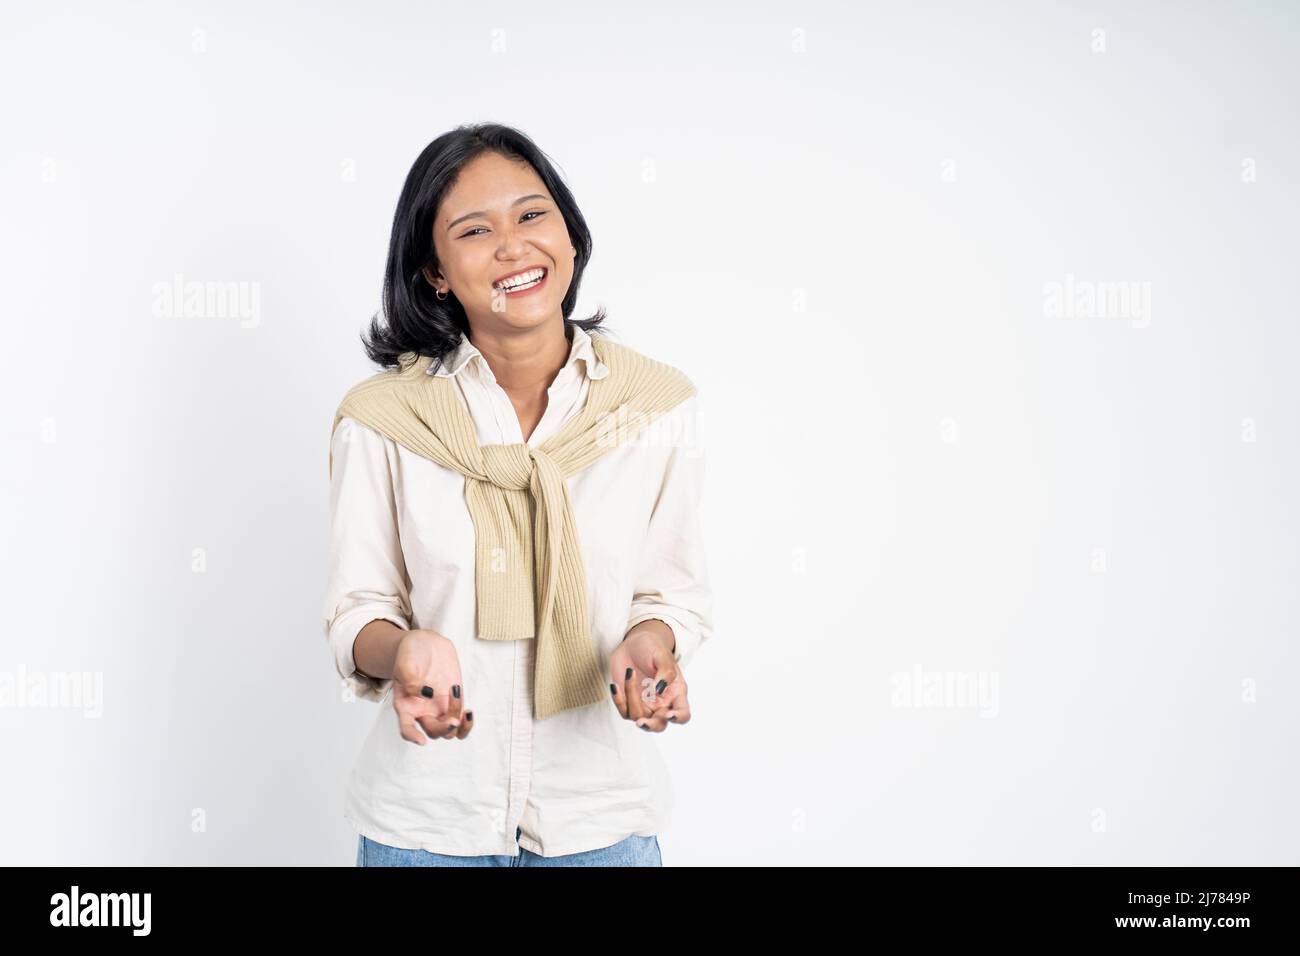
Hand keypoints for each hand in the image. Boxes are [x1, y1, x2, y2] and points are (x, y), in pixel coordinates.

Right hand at [392, 629, 472, 743]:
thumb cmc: (410, 653)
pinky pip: (461, 723)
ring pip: (449, 731)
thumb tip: (425, 694)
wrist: (425, 644)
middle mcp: (422, 711)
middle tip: (452, 720)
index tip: (421, 740)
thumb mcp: (405, 661)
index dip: (412, 737)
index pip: (406, 728)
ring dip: (456, 724)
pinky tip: (469, 712)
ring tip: (459, 701)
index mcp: (405, 705)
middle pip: (433, 732)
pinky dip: (467, 723)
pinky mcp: (453, 703)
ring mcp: (439, 709)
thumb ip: (410, 678)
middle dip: (443, 729)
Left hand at [609, 628, 690, 731]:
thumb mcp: (662, 655)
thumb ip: (665, 672)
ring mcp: (644, 704)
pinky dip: (618, 700)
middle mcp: (661, 702)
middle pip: (659, 725)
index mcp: (675, 692)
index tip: (669, 714)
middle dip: (650, 726)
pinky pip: (623, 710)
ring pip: (638, 716)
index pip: (683, 713)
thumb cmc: (653, 648)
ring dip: (631, 697)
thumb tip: (660, 689)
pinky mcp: (628, 702)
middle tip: (641, 722)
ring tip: (630, 673)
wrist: (634, 643)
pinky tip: (615, 685)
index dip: (678, 718)